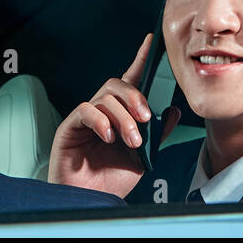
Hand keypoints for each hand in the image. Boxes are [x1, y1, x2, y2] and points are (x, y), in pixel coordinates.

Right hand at [48, 33, 180, 197]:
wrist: (90, 201)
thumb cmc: (111, 179)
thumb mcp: (143, 157)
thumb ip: (158, 134)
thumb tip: (173, 111)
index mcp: (120, 114)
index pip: (131, 79)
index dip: (141, 58)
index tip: (152, 41)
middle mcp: (102, 111)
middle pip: (117, 84)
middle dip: (135, 97)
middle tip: (145, 118)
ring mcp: (85, 118)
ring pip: (105, 98)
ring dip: (123, 117)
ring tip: (132, 140)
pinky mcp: (70, 127)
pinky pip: (86, 111)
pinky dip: (102, 121)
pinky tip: (109, 137)